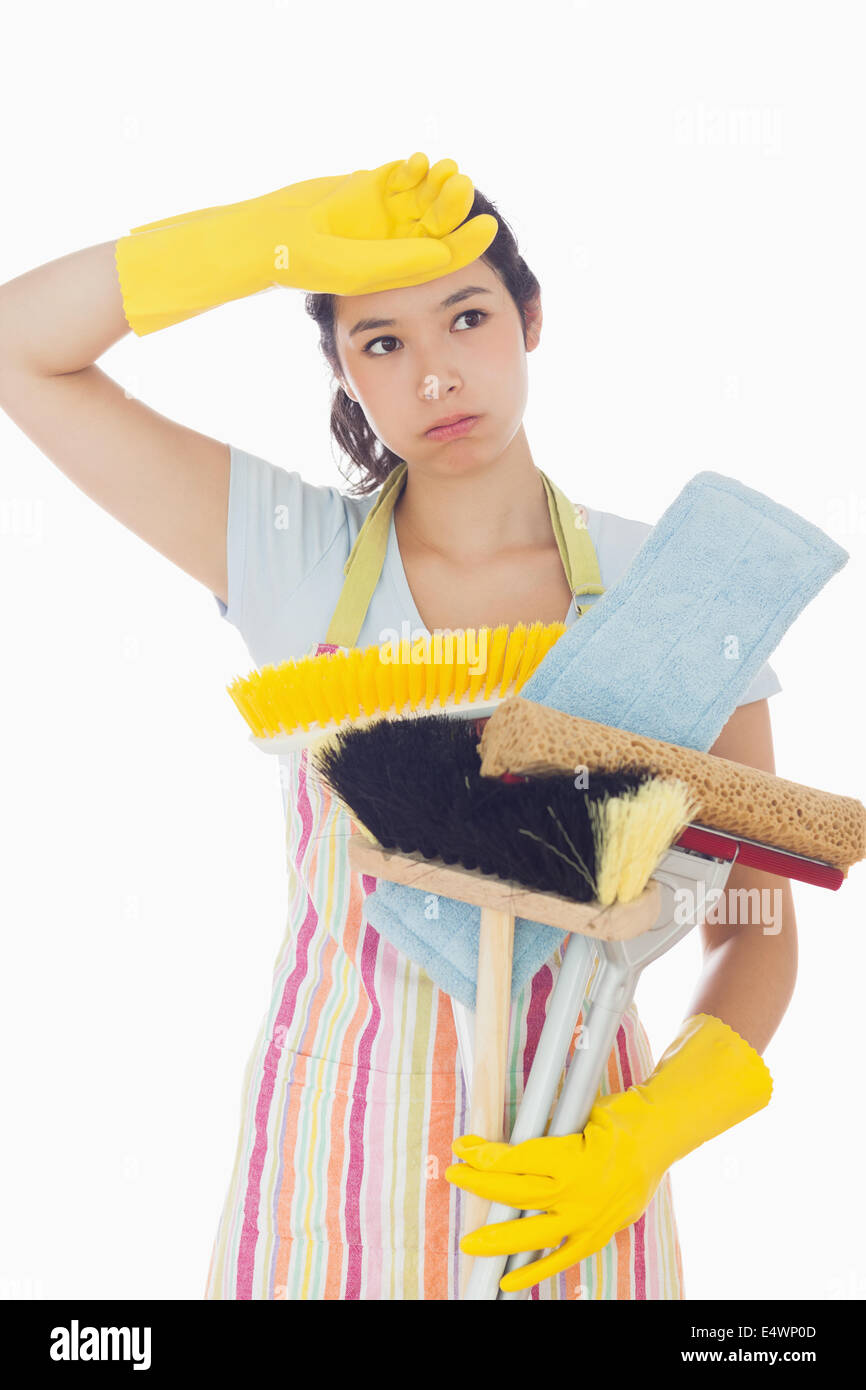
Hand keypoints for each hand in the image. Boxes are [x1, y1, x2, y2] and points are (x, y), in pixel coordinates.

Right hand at [261, 150, 497, 293]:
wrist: (274, 234)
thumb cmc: (313, 262)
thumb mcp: (360, 267)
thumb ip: (401, 260)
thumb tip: (445, 252)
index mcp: (402, 268)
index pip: (444, 255)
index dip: (468, 242)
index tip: (488, 227)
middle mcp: (399, 241)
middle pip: (438, 221)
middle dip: (451, 204)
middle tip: (462, 186)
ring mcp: (387, 212)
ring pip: (424, 194)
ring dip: (438, 181)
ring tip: (448, 170)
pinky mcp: (371, 185)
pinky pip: (402, 174)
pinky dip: (413, 167)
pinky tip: (419, 163)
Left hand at [446, 1013, 771, 1292]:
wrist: (659, 1138)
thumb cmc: (618, 1120)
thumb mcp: (578, 1113)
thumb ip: (544, 1131)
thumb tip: (503, 1143)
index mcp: (571, 1158)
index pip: (514, 1160)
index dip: (484, 1156)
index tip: (463, 1149)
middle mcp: (576, 1193)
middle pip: (515, 1195)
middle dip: (479, 1186)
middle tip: (455, 1176)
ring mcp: (586, 1219)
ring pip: (531, 1234)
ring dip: (496, 1238)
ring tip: (469, 1242)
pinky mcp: (595, 1235)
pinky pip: (560, 1258)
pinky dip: (533, 1272)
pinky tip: (507, 1280)